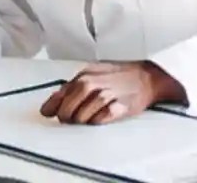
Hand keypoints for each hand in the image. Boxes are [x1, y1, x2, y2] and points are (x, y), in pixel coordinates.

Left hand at [39, 61, 185, 124]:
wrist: (147, 77)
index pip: (59, 95)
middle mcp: (93, 84)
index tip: (49, 114)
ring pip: (82, 116)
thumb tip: (50, 105)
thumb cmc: (119, 76)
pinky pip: (100, 119)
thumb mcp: (93, 74)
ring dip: (81, 120)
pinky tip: (99, 117)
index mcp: (84, 75)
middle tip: (70, 119)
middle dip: (66, 117)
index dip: (52, 108)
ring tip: (86, 118)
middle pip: (68, 108)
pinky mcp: (119, 107)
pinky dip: (97, 121)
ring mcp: (106, 95)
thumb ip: (72, 88)